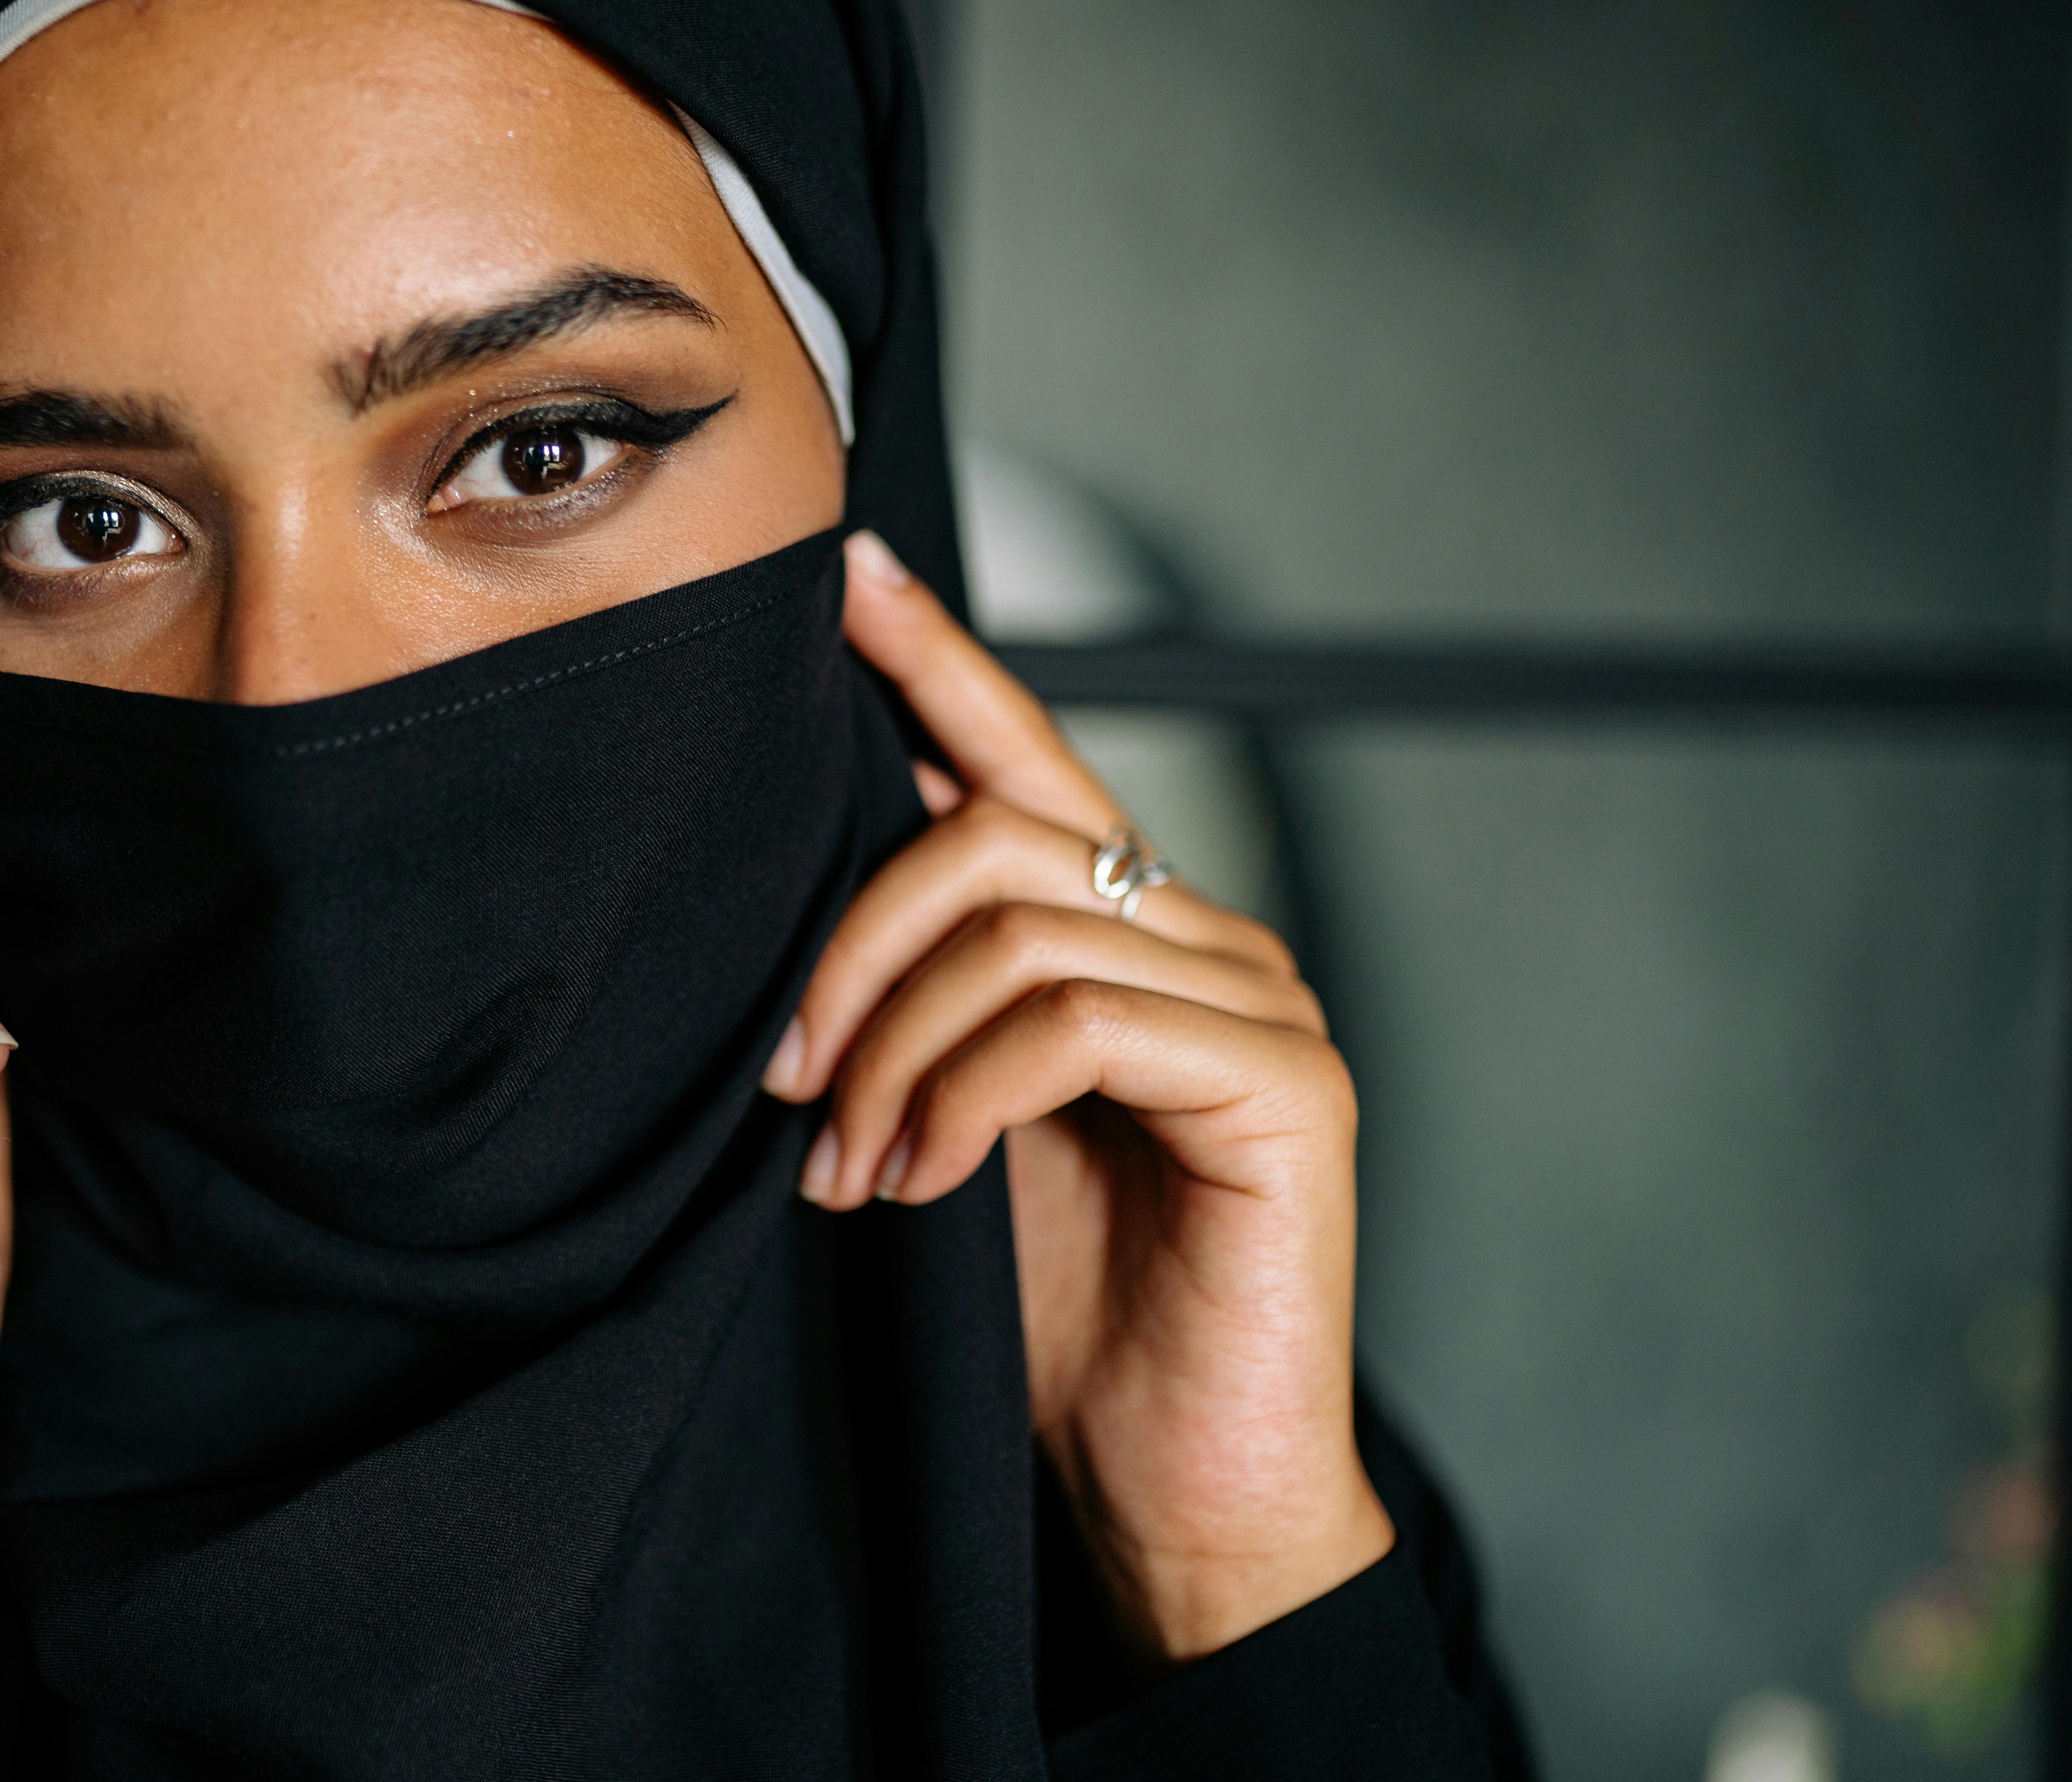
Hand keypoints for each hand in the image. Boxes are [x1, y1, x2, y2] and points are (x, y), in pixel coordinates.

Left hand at [767, 531, 1392, 1660]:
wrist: (1171, 1492)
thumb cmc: (1061, 1319)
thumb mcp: (951, 1124)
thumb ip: (925, 1001)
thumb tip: (807, 890)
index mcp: (1129, 936)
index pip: (1026, 763)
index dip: (936, 664)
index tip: (843, 579)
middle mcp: (1207, 944)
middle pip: (991, 833)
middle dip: (852, 940)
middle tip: (785, 1076)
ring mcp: (1261, 1005)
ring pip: (1021, 928)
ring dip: (895, 1045)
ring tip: (846, 1161)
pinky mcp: (1286, 1088)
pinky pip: (1080, 1021)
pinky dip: (965, 1095)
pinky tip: (918, 1179)